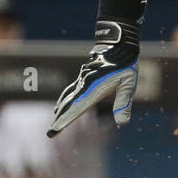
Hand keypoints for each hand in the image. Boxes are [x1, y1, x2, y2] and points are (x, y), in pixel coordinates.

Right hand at [48, 20, 139, 135]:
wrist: (118, 44)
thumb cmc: (126, 65)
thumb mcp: (129, 84)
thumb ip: (123, 104)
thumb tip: (122, 123)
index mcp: (95, 88)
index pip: (77, 108)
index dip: (66, 120)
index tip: (55, 129)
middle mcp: (85, 84)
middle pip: (69, 105)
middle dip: (59, 120)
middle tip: (49, 134)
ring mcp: (83, 80)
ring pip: (68, 98)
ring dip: (60, 111)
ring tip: (54, 122)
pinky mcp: (84, 77)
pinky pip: (70, 90)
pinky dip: (63, 99)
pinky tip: (60, 106)